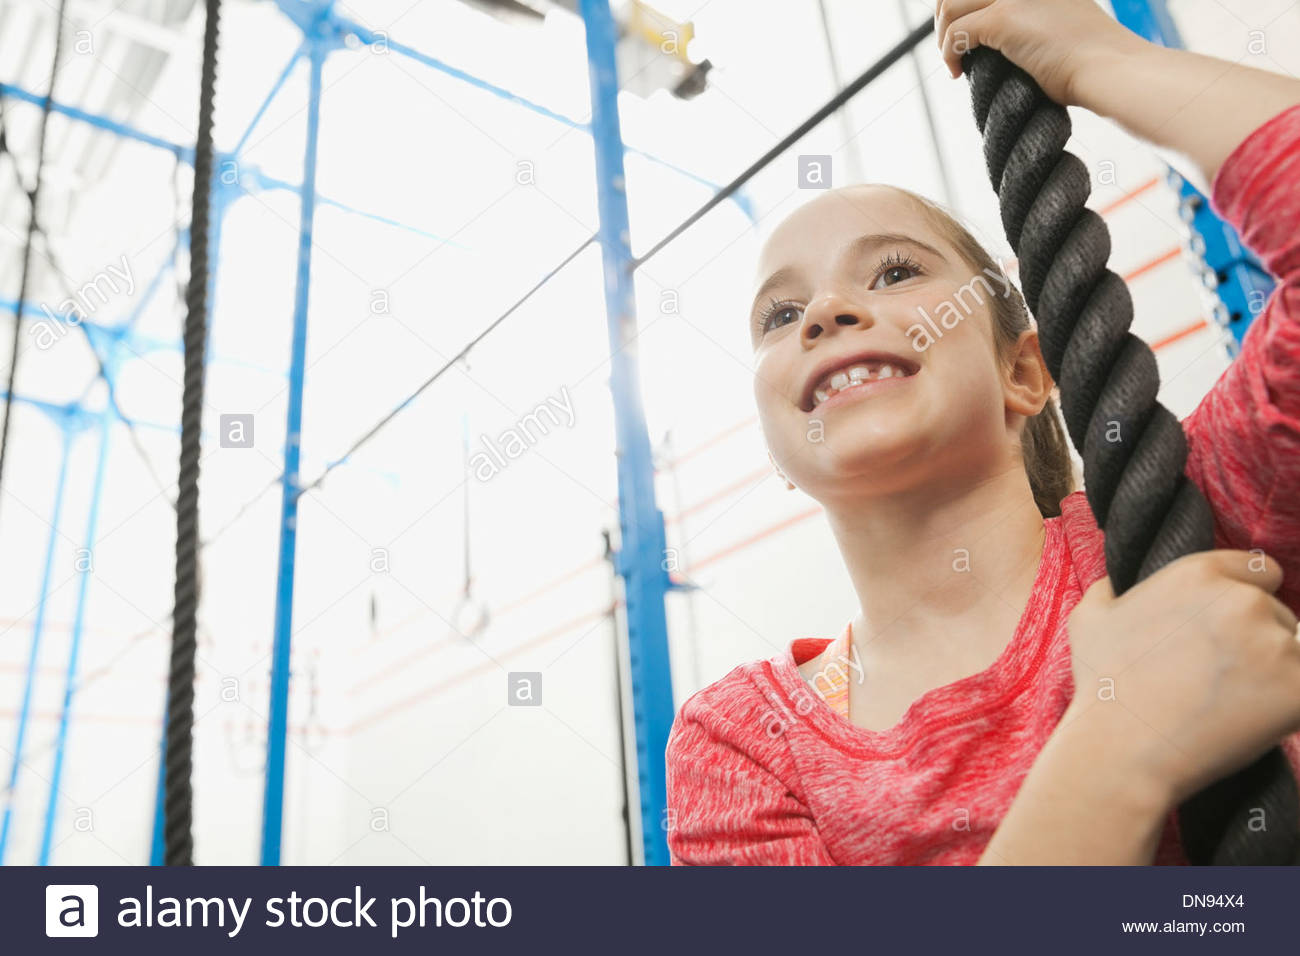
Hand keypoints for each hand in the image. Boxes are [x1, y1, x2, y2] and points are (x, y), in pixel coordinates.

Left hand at [934, 0, 1147, 105]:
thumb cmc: (1089, 57)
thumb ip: (1029, 16)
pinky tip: (956, 72)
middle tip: (952, 46)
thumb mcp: (1059, 20)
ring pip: (951, 5)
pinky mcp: (1002, 20)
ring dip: (943, 36)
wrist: (1108, 67)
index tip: (961, 31)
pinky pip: (956, 34)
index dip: (963, 4)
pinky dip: (948, 55)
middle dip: (945, 17)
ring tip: (953, 61)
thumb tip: (994, 33)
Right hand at [1065, 549, 1299, 807]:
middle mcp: (1242, 600)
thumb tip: (1120, 582)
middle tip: (1220, 675)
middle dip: (1256, 639)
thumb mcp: (1090, 619)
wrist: (1122, 750)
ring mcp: (1274, 644)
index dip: (1246, 596)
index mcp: (1198, 574)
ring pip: (1295, 650)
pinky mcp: (1298, 688)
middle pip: (1277, 612)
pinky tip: (1253, 718)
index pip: (1259, 570)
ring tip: (1233, 701)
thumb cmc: (1104, 686)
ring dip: (1274, 671)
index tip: (1232, 627)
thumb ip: (1113, 588)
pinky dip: (1287, 704)